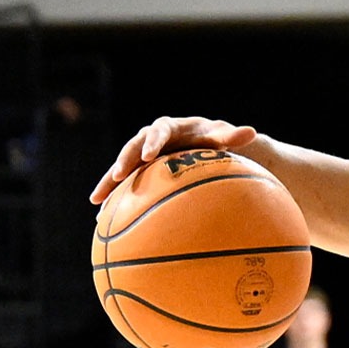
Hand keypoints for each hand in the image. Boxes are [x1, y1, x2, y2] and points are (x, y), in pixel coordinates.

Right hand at [88, 116, 259, 203]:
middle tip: (118, 174)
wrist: (208, 146)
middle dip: (124, 160)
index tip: (148, 156)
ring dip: (109, 182)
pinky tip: (103, 220)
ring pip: (122, 167)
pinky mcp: (140, 172)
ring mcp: (144, 156)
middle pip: (133, 147)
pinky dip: (114, 198)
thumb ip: (233, 137)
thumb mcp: (225, 138)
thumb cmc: (218, 141)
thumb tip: (252, 133)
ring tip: (96, 201)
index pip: (159, 130)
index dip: (151, 142)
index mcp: (172, 128)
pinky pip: (124, 185)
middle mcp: (152, 139)